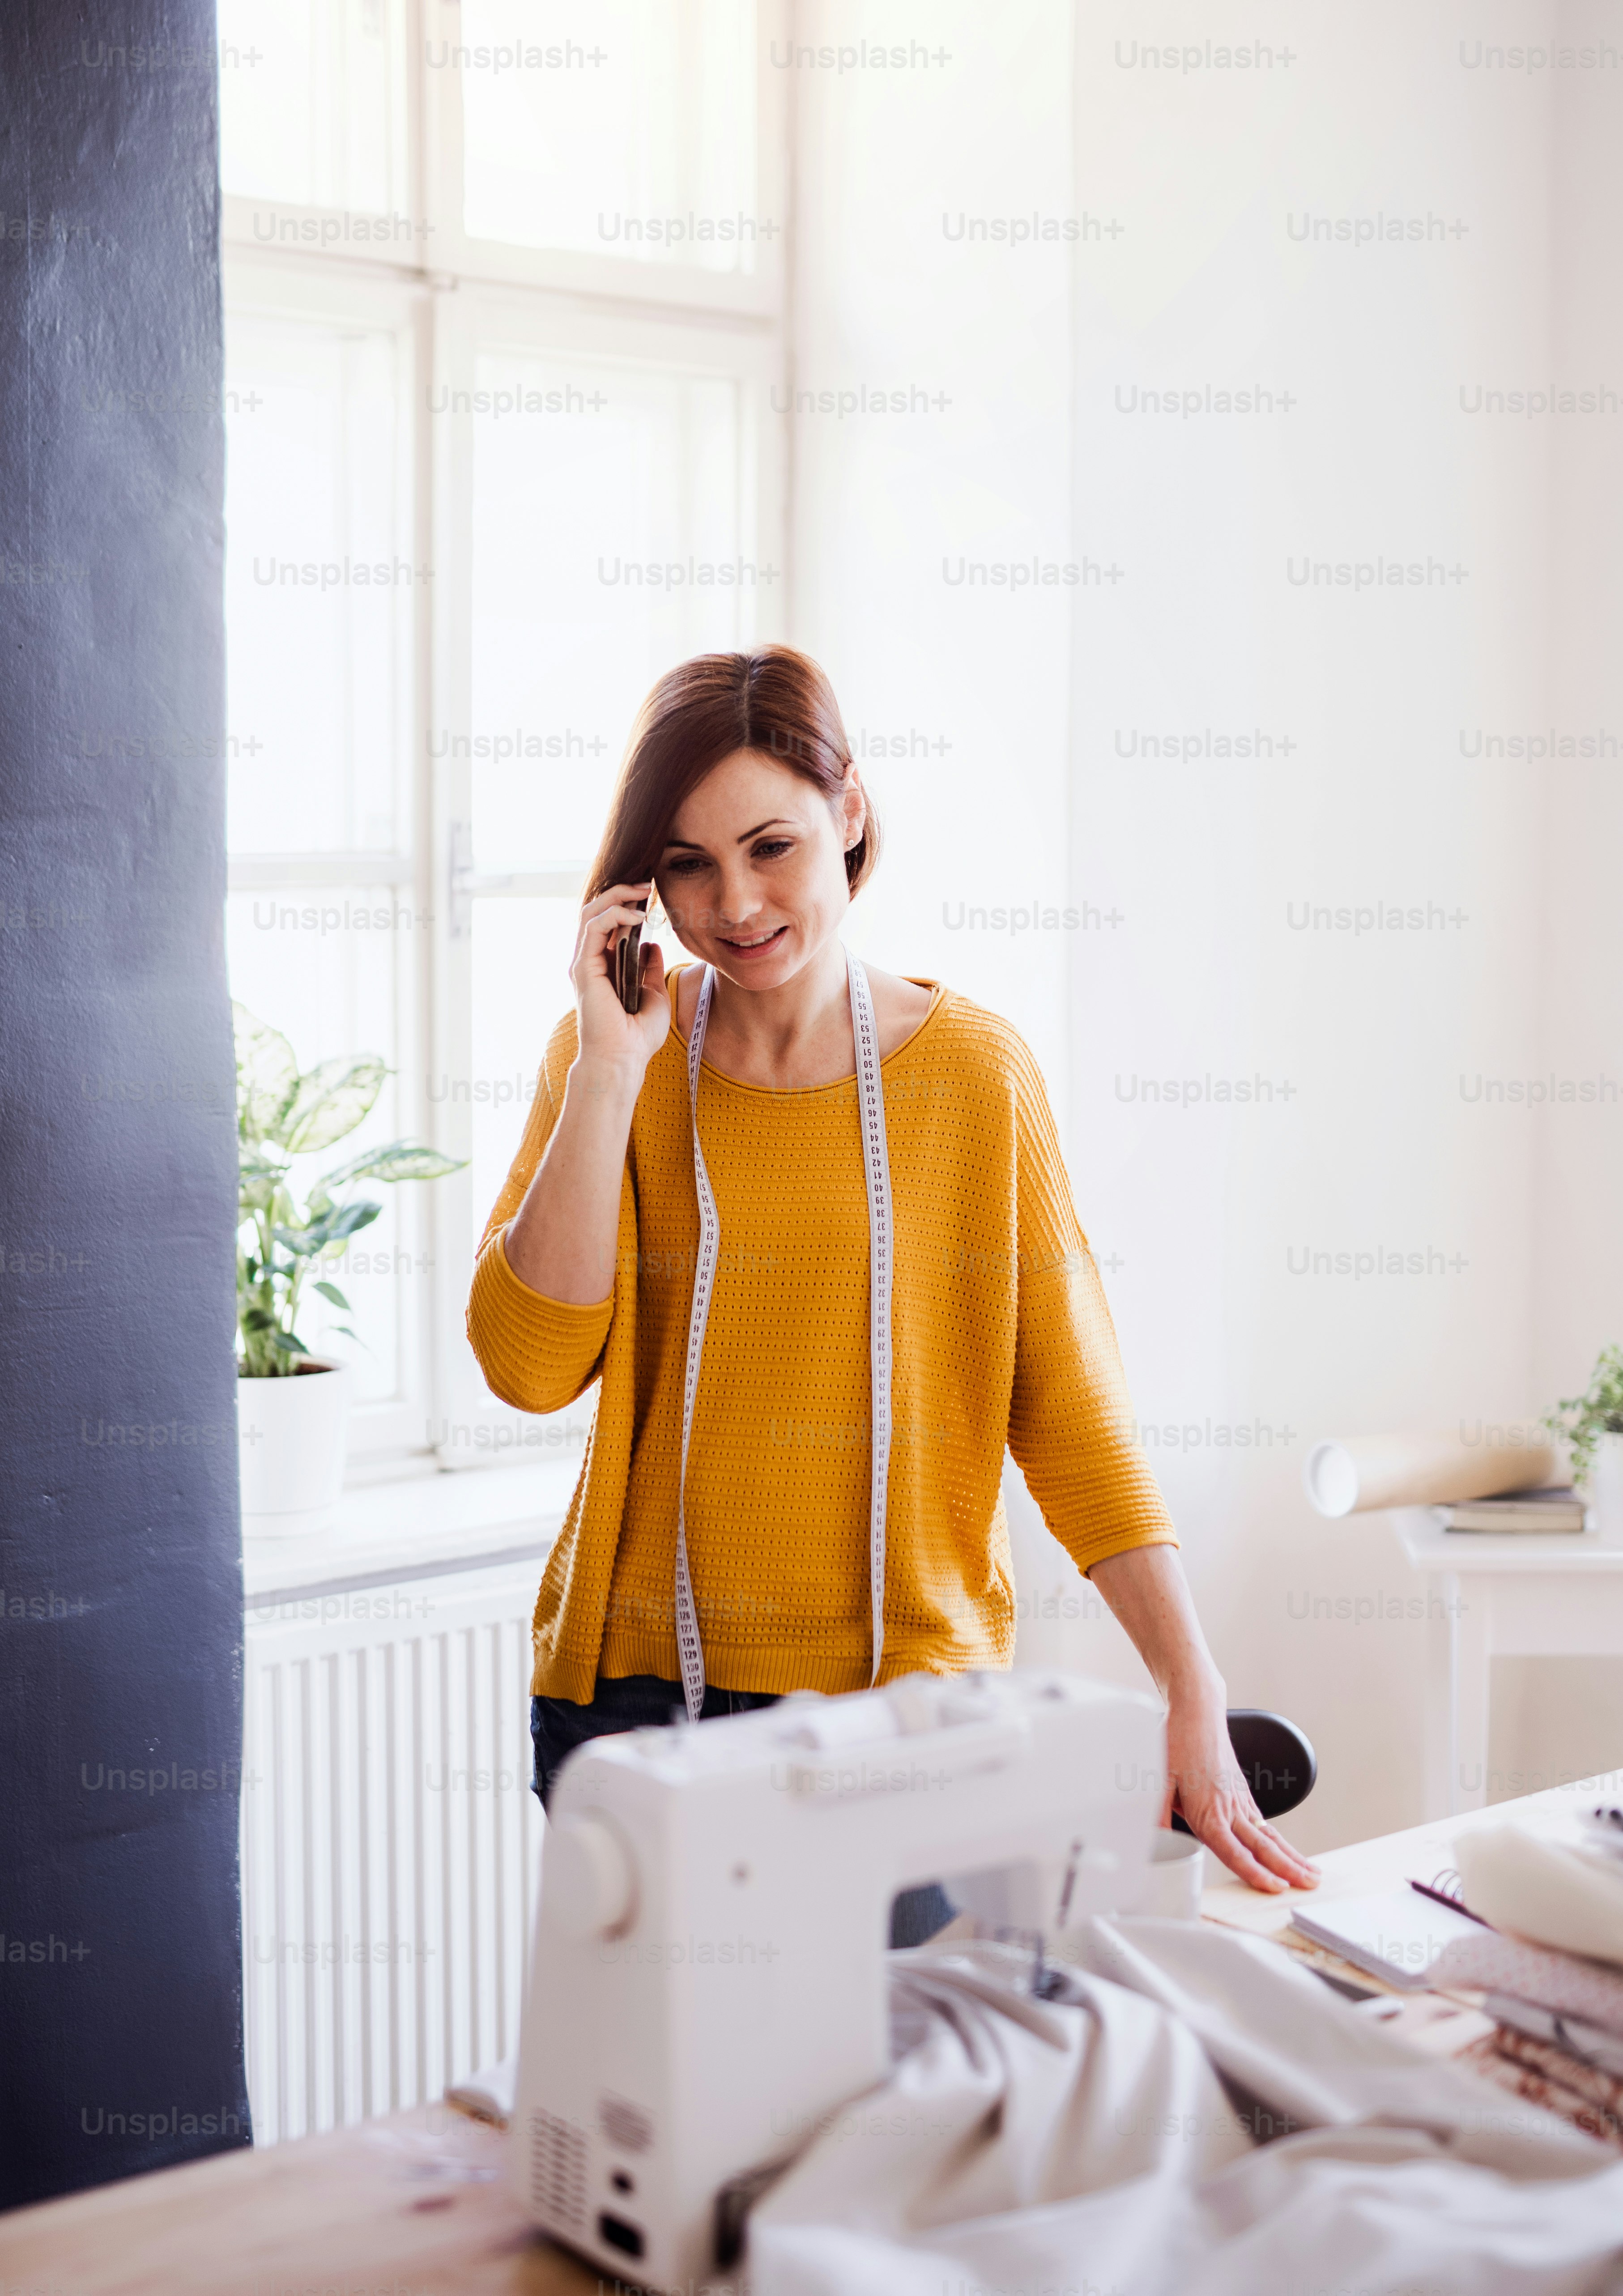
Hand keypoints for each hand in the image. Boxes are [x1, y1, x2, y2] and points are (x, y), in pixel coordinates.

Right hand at [570, 882, 669, 1080]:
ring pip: (591, 913)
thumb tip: (651, 947)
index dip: (626, 904)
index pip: (607, 924)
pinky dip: (614, 914)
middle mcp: (590, 962)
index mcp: (603, 968)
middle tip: (647, 884)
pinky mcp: (583, 967)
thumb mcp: (653, 995)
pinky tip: (637, 915)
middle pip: (596, 912)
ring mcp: (584, 964)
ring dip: (617, 896)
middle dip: (621, 893)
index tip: (650, 896)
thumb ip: (649, 970)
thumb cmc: (636, 1037)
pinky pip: (594, 927)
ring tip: (643, 890)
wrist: (623, 1059)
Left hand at [1165, 1680, 1319, 1894]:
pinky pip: (1264, 1823)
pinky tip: (1288, 1851)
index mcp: (1208, 1810)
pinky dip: (1280, 1841)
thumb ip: (1157, 1815)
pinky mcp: (1243, 1793)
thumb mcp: (1158, 1778)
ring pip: (1269, 1836)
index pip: (1235, 1850)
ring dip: (1292, 1857)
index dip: (1255, 1872)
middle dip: (1288, 1870)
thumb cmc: (1177, 1742)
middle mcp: (1229, 1808)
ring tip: (1313, 1874)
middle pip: (1262, 1846)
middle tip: (1310, 1887)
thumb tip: (1154, 1842)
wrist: (1198, 1711)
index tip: (1276, 1888)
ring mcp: (1240, 1800)